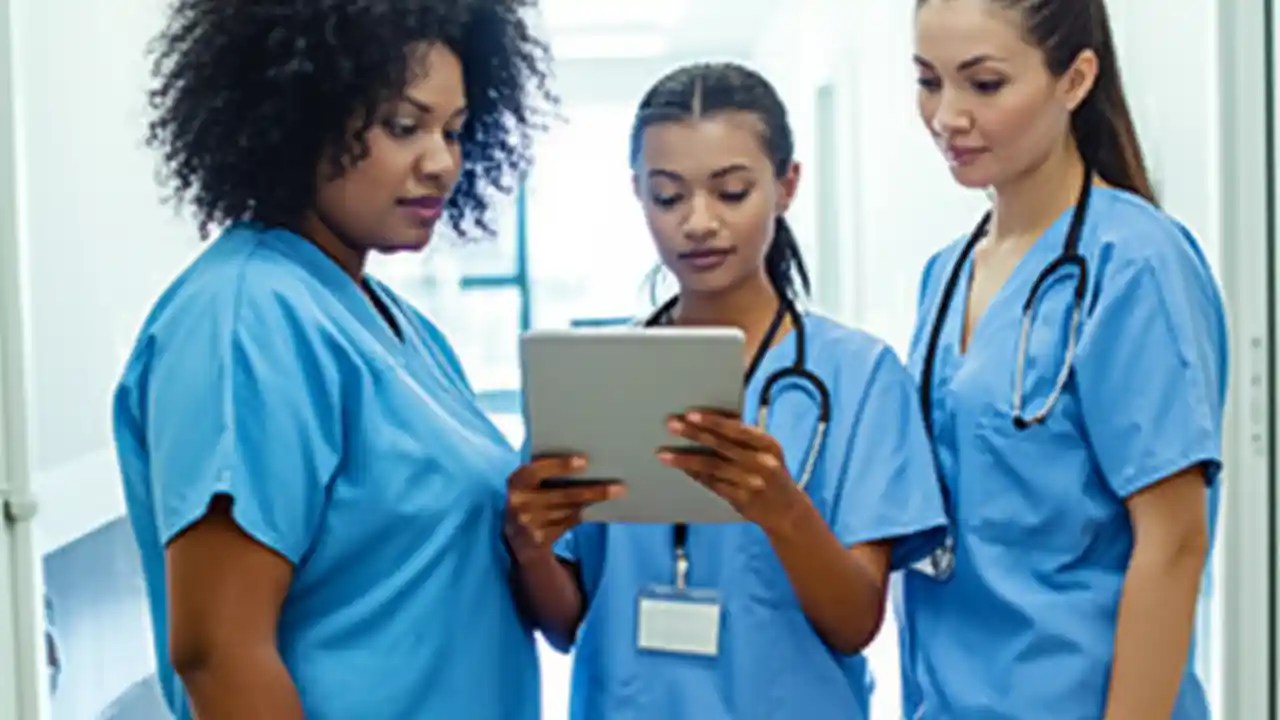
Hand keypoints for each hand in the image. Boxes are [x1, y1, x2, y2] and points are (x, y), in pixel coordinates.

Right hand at [504, 455, 624, 560]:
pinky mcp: (540, 540)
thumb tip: (584, 461)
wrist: (517, 536)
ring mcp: (528, 525)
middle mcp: (518, 505)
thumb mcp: (529, 484)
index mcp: (515, 483)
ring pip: (569, 510)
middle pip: (561, 496)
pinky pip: (569, 523)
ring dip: (593, 501)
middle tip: (618, 486)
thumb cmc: (530, 497)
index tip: (585, 461)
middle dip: (592, 491)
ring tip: (615, 492)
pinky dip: (585, 513)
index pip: (535, 471)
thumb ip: (544, 471)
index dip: (559, 465)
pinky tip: (600, 507)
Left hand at [658, 411, 806, 535]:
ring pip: (712, 467)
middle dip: (694, 433)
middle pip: (721, 445)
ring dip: (685, 460)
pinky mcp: (742, 500)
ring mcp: (752, 483)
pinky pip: (713, 484)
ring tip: (662, 454)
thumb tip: (707, 421)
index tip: (691, 413)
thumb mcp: (767, 452)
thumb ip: (744, 438)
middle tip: (671, 424)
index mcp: (768, 444)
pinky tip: (681, 469)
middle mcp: (762, 462)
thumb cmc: (771, 472)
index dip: (713, 420)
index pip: (737, 429)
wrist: (789, 512)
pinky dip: (696, 475)